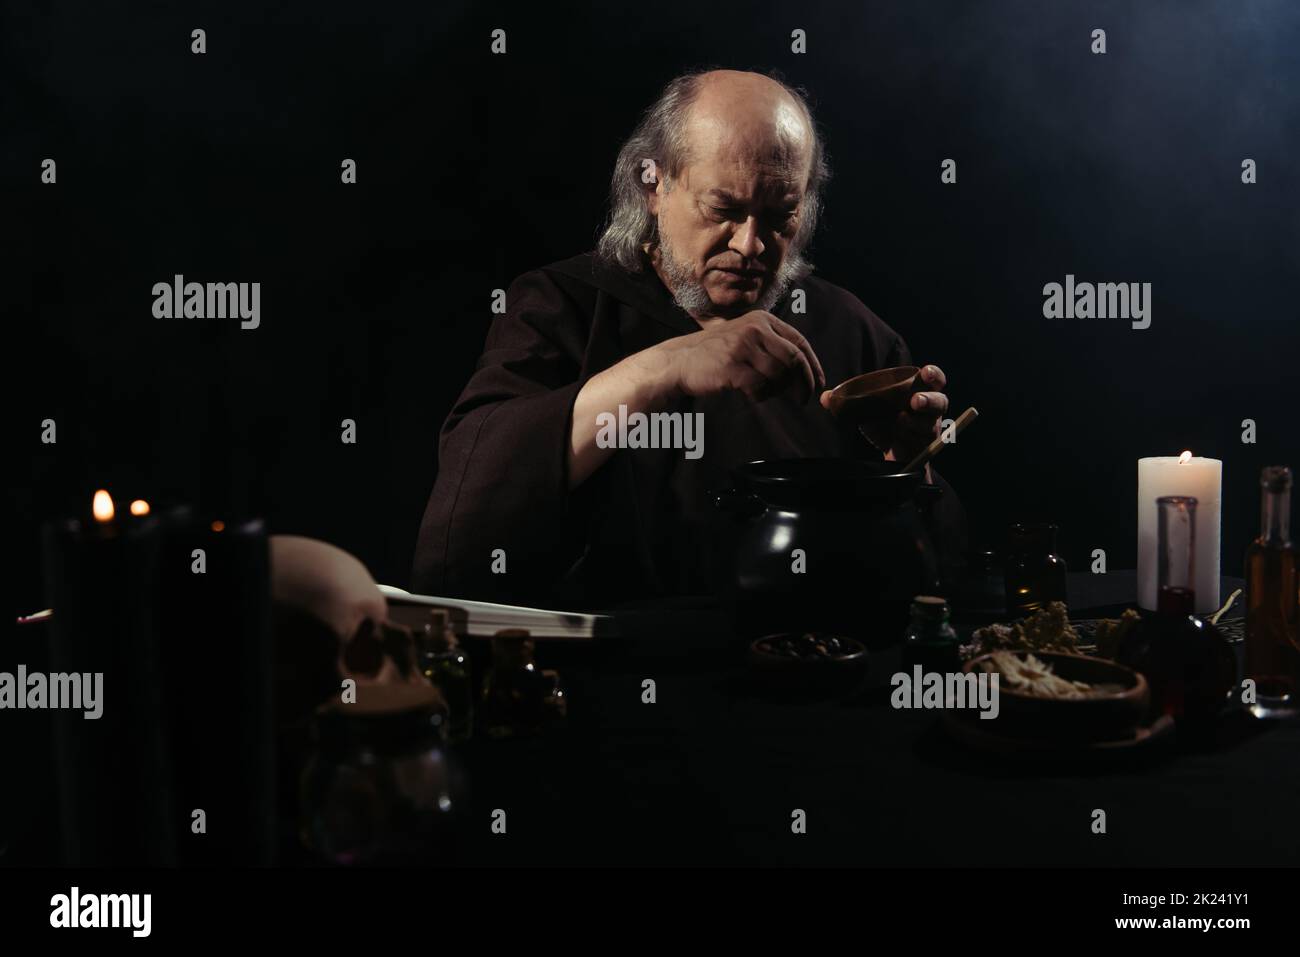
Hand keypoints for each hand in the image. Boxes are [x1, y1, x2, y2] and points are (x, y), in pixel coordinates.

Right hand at [660, 310, 825, 402]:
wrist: (680, 360)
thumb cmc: (717, 354)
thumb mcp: (746, 337)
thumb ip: (772, 346)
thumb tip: (805, 370)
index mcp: (763, 320)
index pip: (800, 343)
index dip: (814, 366)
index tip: (819, 384)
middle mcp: (755, 329)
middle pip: (795, 359)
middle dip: (804, 383)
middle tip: (804, 399)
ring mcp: (743, 346)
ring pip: (779, 374)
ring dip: (778, 391)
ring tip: (767, 393)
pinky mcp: (732, 366)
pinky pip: (760, 387)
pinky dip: (761, 396)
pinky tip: (753, 395)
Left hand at [819, 363, 947, 465]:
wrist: (890, 454)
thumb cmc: (885, 424)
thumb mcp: (867, 410)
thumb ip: (847, 401)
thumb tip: (824, 397)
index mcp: (918, 392)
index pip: (934, 380)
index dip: (933, 375)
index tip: (925, 372)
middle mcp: (929, 410)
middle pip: (941, 401)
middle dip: (930, 399)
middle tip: (915, 400)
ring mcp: (928, 429)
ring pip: (931, 424)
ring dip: (918, 421)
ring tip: (902, 419)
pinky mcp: (924, 448)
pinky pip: (924, 443)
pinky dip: (911, 438)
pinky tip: (900, 434)